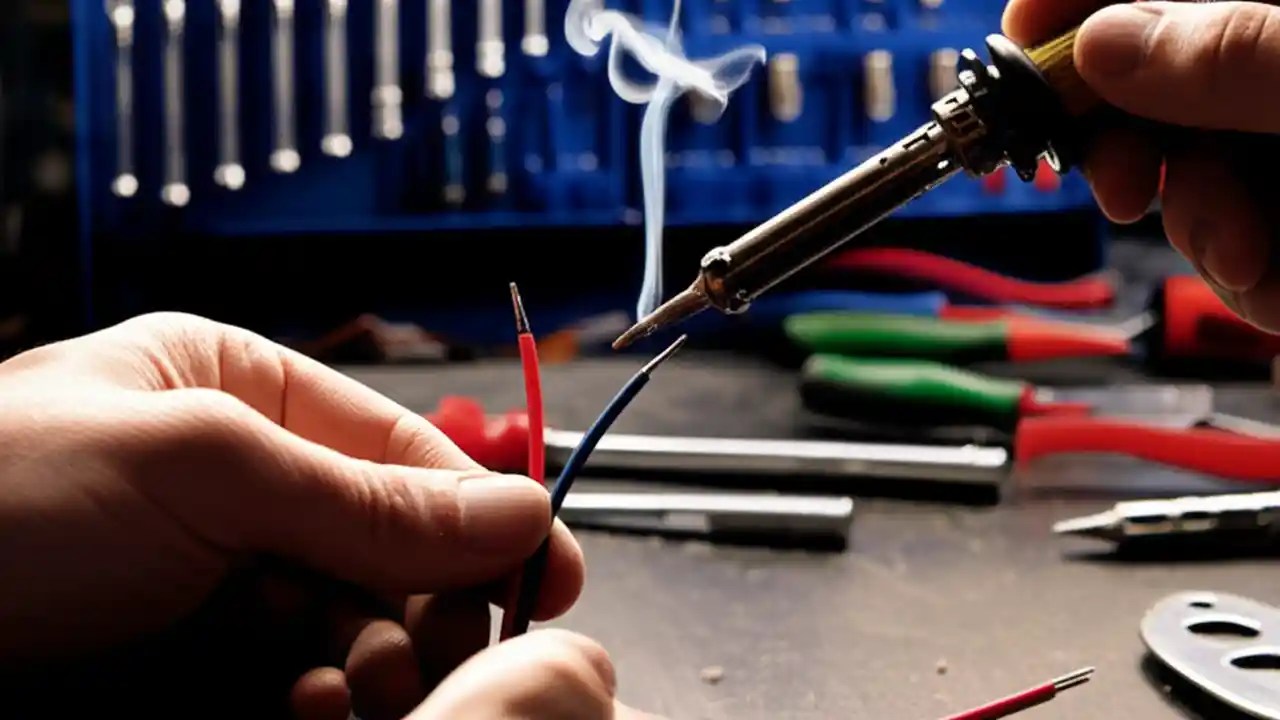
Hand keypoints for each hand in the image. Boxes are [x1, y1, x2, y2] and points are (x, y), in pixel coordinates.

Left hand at [0, 312, 635, 717]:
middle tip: (443, 649)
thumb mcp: (197, 470)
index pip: (400, 446)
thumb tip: (512, 507)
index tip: (545, 570)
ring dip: (377, 657)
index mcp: (237, 393)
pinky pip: (301, 677)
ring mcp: (217, 576)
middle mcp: (237, 480)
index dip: (481, 505)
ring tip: (357, 689)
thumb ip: (366, 495)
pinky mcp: (196, 662)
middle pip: (390, 536)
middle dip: (427, 594)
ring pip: (355, 617)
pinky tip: (306, 712)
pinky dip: (325, 698)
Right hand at [1003, 0, 1279, 329]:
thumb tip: (1101, 44)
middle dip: (1133, 153)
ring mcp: (1274, 148)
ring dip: (1201, 232)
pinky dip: (1244, 276)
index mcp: (1275, 15)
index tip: (1019, 51)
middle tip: (1127, 192)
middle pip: (1150, 87)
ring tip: (1254, 257)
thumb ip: (1233, 56)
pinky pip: (1229, 242)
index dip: (1073, 11)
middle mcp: (1268, 80)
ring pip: (1186, 177)